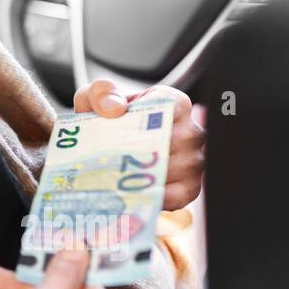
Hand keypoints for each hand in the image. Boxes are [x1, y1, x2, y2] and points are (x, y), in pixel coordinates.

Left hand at [72, 79, 205, 210]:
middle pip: (168, 143)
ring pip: (169, 170)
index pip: (170, 107)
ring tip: (111, 177)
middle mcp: (191, 132)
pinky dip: (151, 197)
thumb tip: (114, 108)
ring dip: (140, 176)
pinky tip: (128, 194)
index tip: (116, 125)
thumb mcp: (95, 97)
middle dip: (135, 152)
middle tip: (107, 158)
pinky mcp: (190, 188)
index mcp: (174, 103)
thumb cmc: (107, 118)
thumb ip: (101, 92)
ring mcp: (194, 162)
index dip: (141, 118)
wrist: (107, 144)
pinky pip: (175, 197)